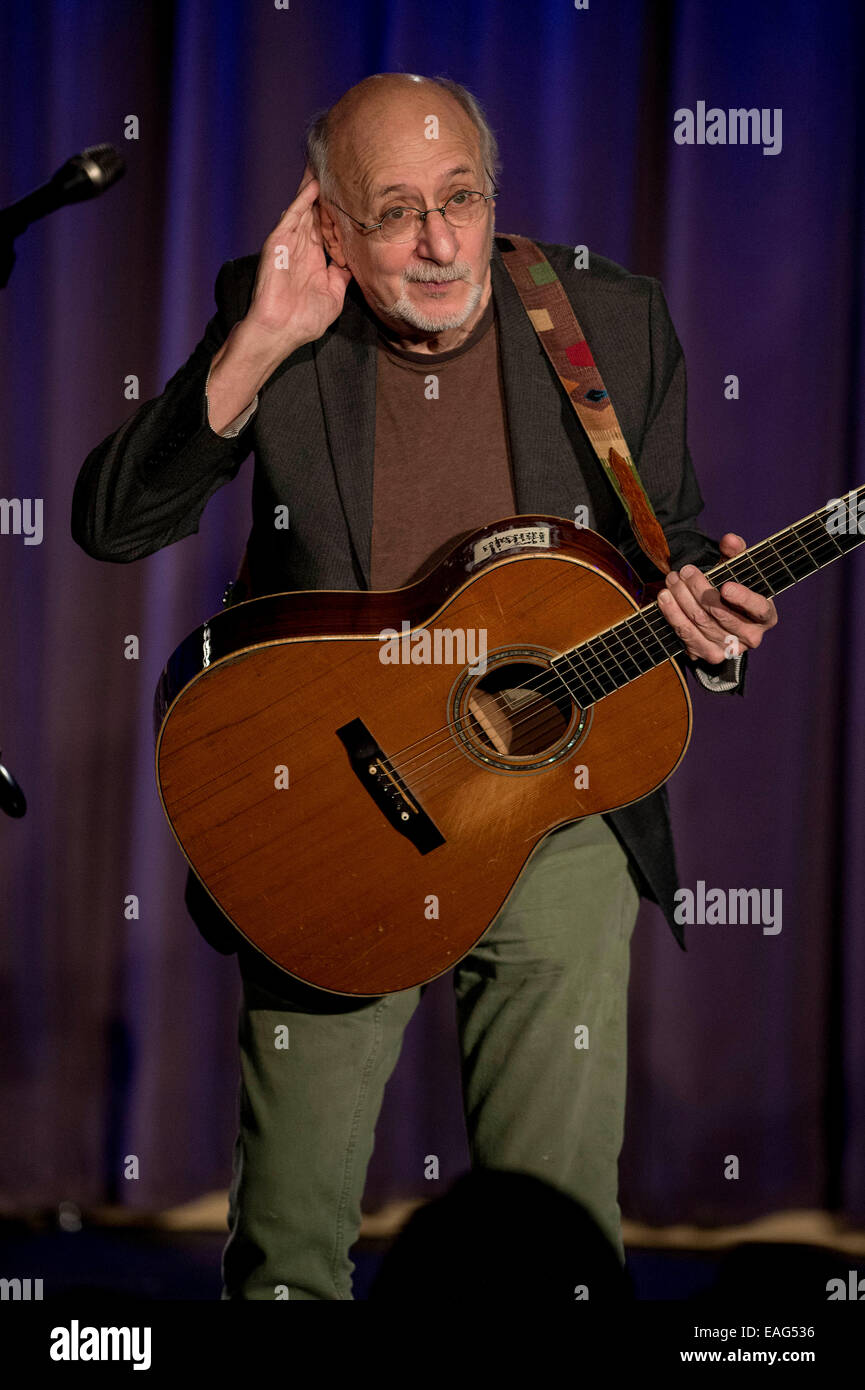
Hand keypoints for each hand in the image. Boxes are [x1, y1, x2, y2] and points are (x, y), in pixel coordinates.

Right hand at [242, 164, 352, 354]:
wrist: (280, 330)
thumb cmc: (304, 320)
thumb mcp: (334, 296)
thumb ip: (342, 276)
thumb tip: (352, 261)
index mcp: (315, 261)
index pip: (327, 229)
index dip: (338, 213)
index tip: (352, 196)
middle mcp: (302, 249)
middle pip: (315, 214)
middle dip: (326, 194)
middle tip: (338, 170)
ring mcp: (289, 244)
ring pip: (304, 210)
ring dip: (313, 189)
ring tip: (325, 166)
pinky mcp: (278, 243)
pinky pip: (292, 216)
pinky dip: (302, 200)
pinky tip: (313, 185)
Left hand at [657, 532, 777, 663]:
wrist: (723, 621)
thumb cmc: (734, 590)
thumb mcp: (739, 569)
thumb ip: (737, 552)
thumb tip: (729, 540)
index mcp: (765, 615)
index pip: (759, 608)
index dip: (743, 599)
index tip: (725, 586)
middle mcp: (751, 636)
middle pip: (721, 613)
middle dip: (698, 589)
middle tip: (684, 571)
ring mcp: (729, 649)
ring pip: (701, 623)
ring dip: (682, 598)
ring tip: (672, 579)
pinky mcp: (709, 655)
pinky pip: (687, 635)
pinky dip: (673, 615)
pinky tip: (664, 599)